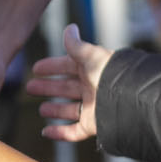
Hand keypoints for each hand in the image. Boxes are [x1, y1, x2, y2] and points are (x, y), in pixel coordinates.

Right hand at [23, 24, 112, 141]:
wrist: (129, 97)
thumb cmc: (110, 72)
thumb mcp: (89, 55)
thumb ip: (75, 44)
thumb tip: (69, 27)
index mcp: (91, 70)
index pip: (67, 67)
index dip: (51, 67)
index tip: (36, 69)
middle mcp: (92, 88)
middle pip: (65, 88)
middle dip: (48, 88)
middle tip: (30, 88)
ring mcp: (92, 108)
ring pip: (69, 110)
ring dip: (54, 110)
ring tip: (41, 109)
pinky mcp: (93, 125)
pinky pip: (73, 132)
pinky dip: (59, 133)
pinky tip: (45, 132)